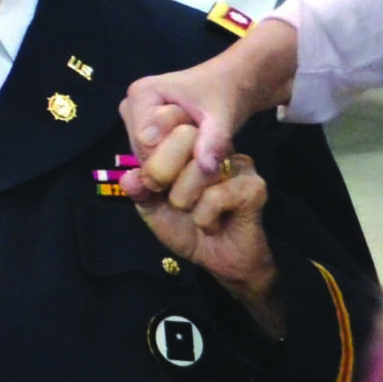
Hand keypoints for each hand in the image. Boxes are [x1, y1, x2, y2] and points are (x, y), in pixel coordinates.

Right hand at [120, 17, 298, 176]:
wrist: (231, 85)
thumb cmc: (226, 92)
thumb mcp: (224, 115)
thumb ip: (214, 141)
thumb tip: (206, 169)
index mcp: (141, 94)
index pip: (147, 145)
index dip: (176, 151)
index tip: (200, 131)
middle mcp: (130, 107)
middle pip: (145, 156)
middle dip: (177, 158)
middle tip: (202, 137)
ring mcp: (133, 122)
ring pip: (149, 163)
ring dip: (178, 163)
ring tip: (199, 141)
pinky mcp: (142, 135)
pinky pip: (154, 163)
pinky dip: (176, 163)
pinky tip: (193, 148)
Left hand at [123, 119, 278, 327]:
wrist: (219, 260)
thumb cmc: (187, 228)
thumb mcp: (154, 208)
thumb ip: (142, 190)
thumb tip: (128, 178)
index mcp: (192, 143)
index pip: (167, 120)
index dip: (153, 153)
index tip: (153, 183)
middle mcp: (217, 145)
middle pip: (184, 135)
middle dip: (166, 175)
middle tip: (176, 201)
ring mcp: (239, 163)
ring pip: (199, 169)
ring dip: (187, 203)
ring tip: (198, 214)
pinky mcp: (254, 186)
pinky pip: (215, 196)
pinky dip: (205, 218)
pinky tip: (214, 224)